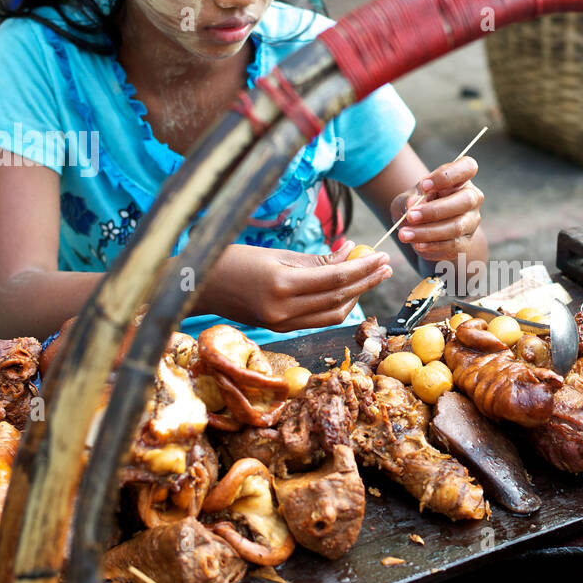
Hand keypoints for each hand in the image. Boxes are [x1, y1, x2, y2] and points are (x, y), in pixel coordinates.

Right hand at [213, 242, 392, 332]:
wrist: (197, 286)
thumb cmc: (232, 260)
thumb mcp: (275, 254)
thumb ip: (315, 260)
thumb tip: (350, 254)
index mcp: (281, 285)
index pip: (336, 279)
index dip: (363, 268)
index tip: (381, 255)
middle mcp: (284, 310)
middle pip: (340, 298)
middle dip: (367, 281)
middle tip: (385, 265)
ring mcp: (282, 324)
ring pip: (333, 314)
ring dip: (356, 296)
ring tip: (370, 275)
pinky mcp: (280, 329)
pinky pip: (318, 319)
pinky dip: (337, 305)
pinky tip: (347, 290)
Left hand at [390, 156, 483, 261]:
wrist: (423, 231)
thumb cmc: (417, 206)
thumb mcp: (408, 198)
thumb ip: (409, 199)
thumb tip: (412, 205)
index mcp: (460, 178)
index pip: (468, 167)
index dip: (447, 176)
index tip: (423, 186)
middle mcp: (472, 198)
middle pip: (466, 200)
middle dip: (435, 210)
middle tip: (410, 216)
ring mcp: (472, 221)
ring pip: (457, 227)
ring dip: (428, 232)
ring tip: (404, 234)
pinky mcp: (466, 243)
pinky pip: (452, 246)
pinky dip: (432, 247)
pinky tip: (416, 245)